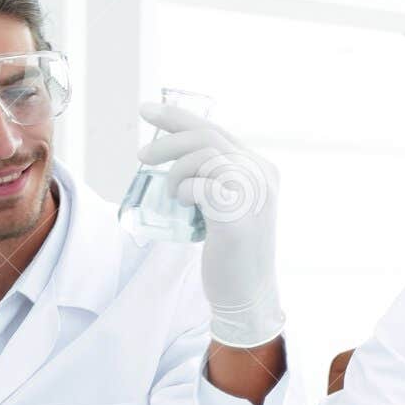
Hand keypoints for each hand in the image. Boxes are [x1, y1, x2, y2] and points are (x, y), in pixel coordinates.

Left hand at [139, 103, 283, 348]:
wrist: (248, 293)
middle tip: (142, 157)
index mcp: (262, 169)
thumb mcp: (230, 203)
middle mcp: (262, 178)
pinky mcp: (238, 220)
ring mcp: (254, 198)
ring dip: (176, 171)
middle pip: (208, 138)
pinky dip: (185, 190)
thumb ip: (217, 178)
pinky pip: (203, 188)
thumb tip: (177, 154)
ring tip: (171, 193)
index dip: (178, 116)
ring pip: (205, 157)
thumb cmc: (232, 250)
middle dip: (167, 141)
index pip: (216, 130)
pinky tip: (183, 203)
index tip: (146, 111)